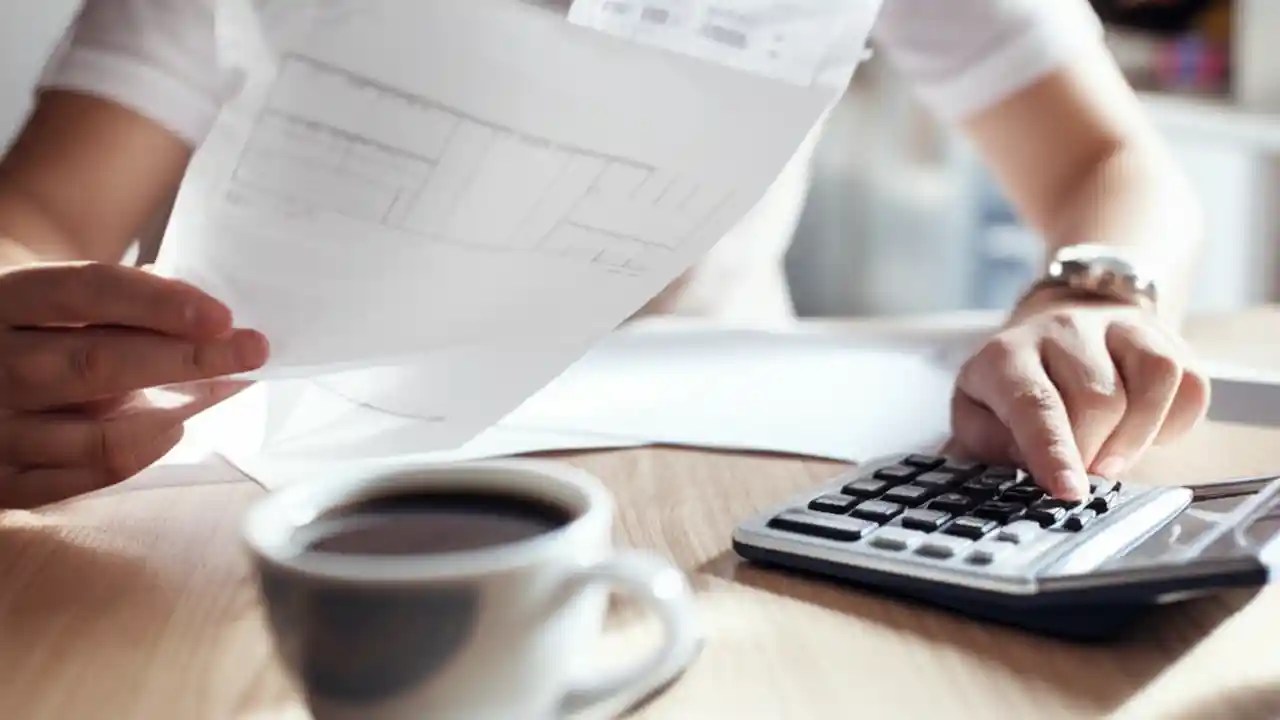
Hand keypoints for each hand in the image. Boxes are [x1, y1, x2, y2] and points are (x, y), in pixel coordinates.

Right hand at [0, 262, 268, 507]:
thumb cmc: (28, 327)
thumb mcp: (53, 298)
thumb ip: (118, 301)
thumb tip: (211, 320)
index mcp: (1, 298)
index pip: (85, 292)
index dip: (158, 303)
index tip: (223, 317)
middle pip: (97, 363)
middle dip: (188, 358)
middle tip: (252, 350)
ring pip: (100, 433)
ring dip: (176, 411)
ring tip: (222, 387)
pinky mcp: (0, 481)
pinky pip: (89, 474)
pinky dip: (144, 452)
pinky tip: (172, 426)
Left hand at [947, 295, 1208, 499]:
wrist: (1051, 328)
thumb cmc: (1010, 387)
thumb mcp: (976, 416)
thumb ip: (988, 444)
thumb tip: (1027, 464)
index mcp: (1006, 355)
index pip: (1035, 403)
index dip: (1054, 451)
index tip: (1070, 491)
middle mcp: (1062, 330)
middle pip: (1098, 400)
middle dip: (1094, 452)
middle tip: (1083, 470)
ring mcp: (1118, 327)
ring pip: (1152, 384)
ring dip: (1136, 439)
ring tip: (1110, 456)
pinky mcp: (1165, 338)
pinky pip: (1190, 386)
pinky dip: (1172, 425)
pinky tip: (1141, 432)